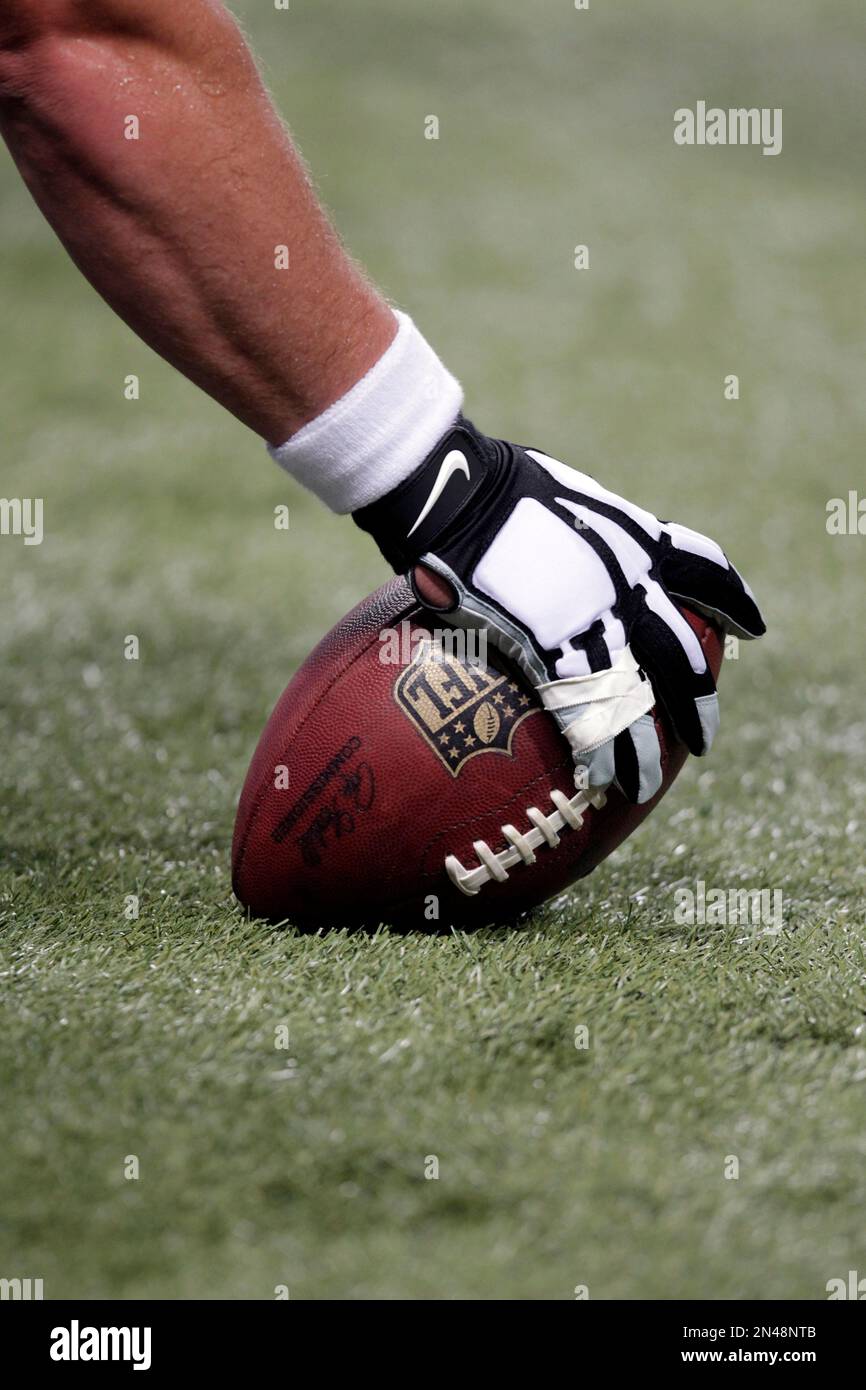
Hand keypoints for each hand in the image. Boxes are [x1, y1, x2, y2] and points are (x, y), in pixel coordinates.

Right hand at [354, 416, 764, 801]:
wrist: (467, 494)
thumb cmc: (494, 482)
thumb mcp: (558, 494)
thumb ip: (572, 526)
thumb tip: (550, 534)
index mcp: (638, 542)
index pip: (706, 573)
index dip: (734, 602)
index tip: (752, 625)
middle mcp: (634, 589)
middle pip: (684, 657)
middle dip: (698, 699)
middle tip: (705, 733)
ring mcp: (601, 626)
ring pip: (643, 702)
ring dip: (649, 750)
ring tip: (649, 784)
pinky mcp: (560, 655)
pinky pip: (590, 718)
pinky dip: (600, 754)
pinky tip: (602, 783)